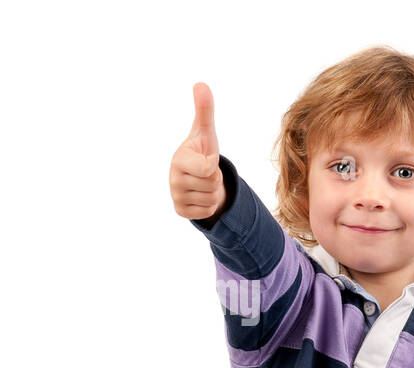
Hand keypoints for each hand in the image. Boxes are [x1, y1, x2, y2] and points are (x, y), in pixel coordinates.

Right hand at [170, 82, 226, 219]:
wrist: (197, 177)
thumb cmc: (201, 151)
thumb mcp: (206, 132)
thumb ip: (204, 110)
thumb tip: (201, 84)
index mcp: (179, 159)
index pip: (209, 169)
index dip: (213, 164)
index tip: (205, 158)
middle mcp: (173, 178)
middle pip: (213, 184)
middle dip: (215, 178)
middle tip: (206, 172)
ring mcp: (176, 196)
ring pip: (212, 199)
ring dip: (213, 192)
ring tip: (203, 182)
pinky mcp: (181, 211)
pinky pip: (207, 212)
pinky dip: (209, 205)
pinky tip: (200, 195)